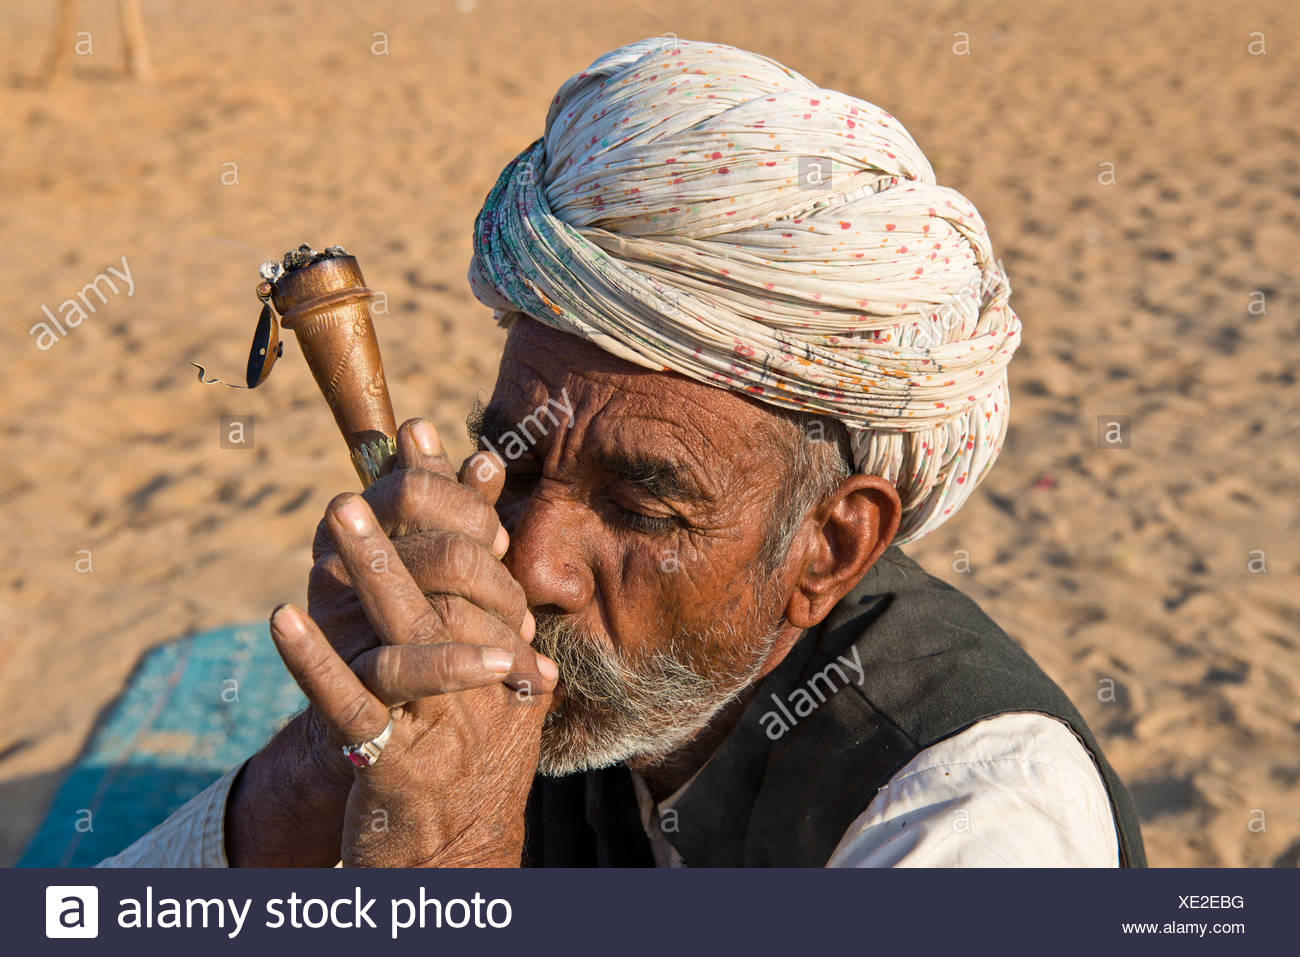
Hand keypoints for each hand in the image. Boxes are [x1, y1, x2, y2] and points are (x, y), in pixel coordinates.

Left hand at [270, 492, 553, 866]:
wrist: (457, 859)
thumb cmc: (466, 756)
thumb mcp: (490, 682)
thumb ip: (484, 602)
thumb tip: (477, 533)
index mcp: (512, 655)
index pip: (489, 559)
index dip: (454, 496)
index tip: (419, 438)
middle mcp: (492, 685)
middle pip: (460, 586)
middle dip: (418, 520)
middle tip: (372, 465)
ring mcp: (449, 725)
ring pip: (414, 636)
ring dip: (375, 569)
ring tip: (339, 513)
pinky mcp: (400, 767)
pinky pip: (354, 706)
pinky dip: (316, 661)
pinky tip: (280, 622)